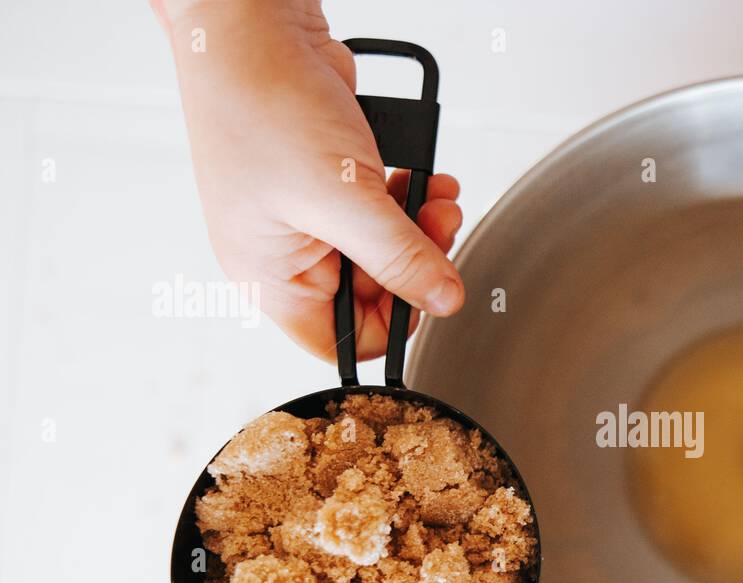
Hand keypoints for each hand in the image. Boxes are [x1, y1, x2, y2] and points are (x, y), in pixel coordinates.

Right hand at [152, 0, 463, 360]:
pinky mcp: (328, 179)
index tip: (430, 291)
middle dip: (416, 263)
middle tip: (441, 228)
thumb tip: (444, 300)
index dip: (392, 326)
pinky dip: (410, 197)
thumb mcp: (343, 196)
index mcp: (268, 277)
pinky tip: (426, 177)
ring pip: (382, 250)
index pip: (341, 341)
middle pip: (371, 294)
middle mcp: (285, 253)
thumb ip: (399, 256)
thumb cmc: (263, 101)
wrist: (251, 21)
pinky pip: (380, 208)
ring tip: (439, 196)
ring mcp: (307, 215)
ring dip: (420, 228)